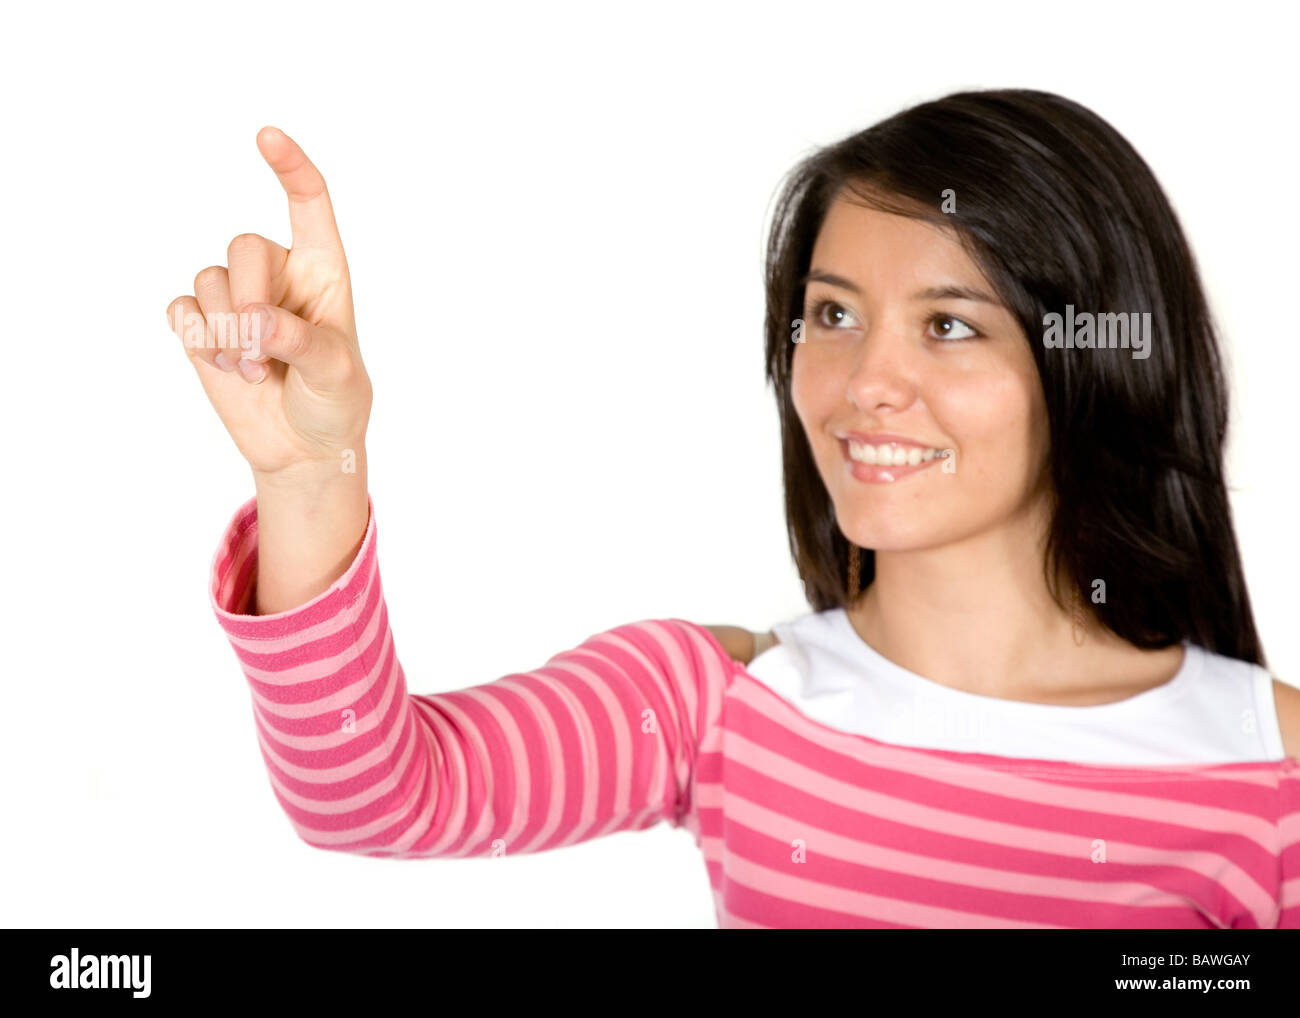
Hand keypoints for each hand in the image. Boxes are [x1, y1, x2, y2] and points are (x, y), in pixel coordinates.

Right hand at [164, 126, 371, 479]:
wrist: (303, 448)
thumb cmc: (334, 401)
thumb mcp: (336, 374)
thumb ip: (300, 341)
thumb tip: (254, 322)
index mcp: (323, 269)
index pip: (308, 203)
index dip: (290, 167)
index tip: (266, 135)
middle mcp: (278, 273)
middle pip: (243, 246)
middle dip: (247, 299)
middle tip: (262, 352)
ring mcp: (237, 297)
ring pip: (209, 279)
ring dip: (225, 331)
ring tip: (254, 371)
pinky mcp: (204, 324)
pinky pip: (181, 308)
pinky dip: (198, 340)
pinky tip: (225, 367)